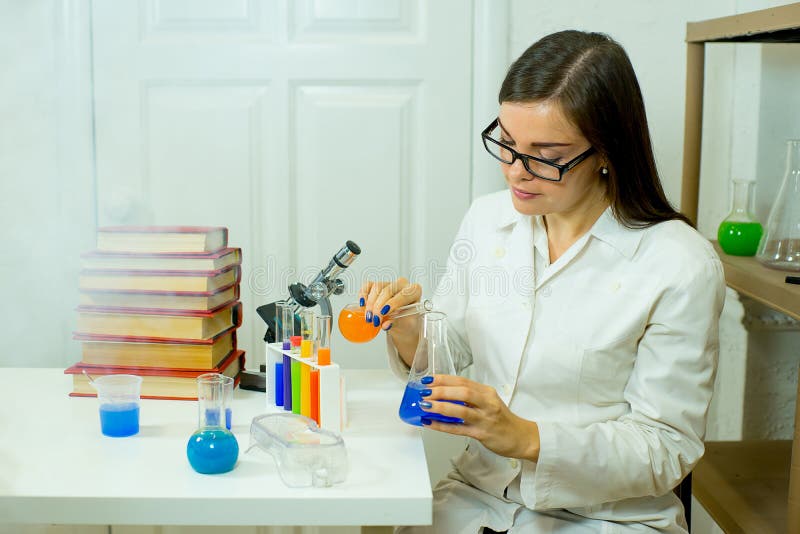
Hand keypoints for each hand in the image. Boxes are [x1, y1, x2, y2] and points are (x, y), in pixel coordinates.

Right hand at [358, 277, 421, 331]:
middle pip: (388, 290)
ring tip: (369, 316)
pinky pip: (368, 285)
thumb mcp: (405, 325)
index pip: (404, 294)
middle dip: (378, 306)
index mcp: (414, 292)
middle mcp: (403, 285)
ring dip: (370, 303)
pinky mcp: (378, 285)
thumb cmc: (407, 322)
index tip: (384, 313)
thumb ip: (396, 323)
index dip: (393, 303)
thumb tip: (386, 324)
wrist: (402, 323)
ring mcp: (389, 283)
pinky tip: (363, 304)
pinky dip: (363, 294)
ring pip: (377, 287)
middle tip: (374, 319)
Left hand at [420, 374, 539, 461]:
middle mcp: (487, 403)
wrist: (521, 438)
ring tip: (425, 406)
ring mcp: (485, 419)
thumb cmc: (502, 420)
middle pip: (462, 392)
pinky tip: (430, 423)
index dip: (443, 379)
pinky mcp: (482, 434)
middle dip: (441, 391)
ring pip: (461, 410)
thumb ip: (470, 398)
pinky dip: (442, 426)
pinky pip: (459, 429)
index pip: (463, 381)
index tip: (428, 380)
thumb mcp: (488, 403)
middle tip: (424, 392)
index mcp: (486, 392)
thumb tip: (443, 395)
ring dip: (440, 407)